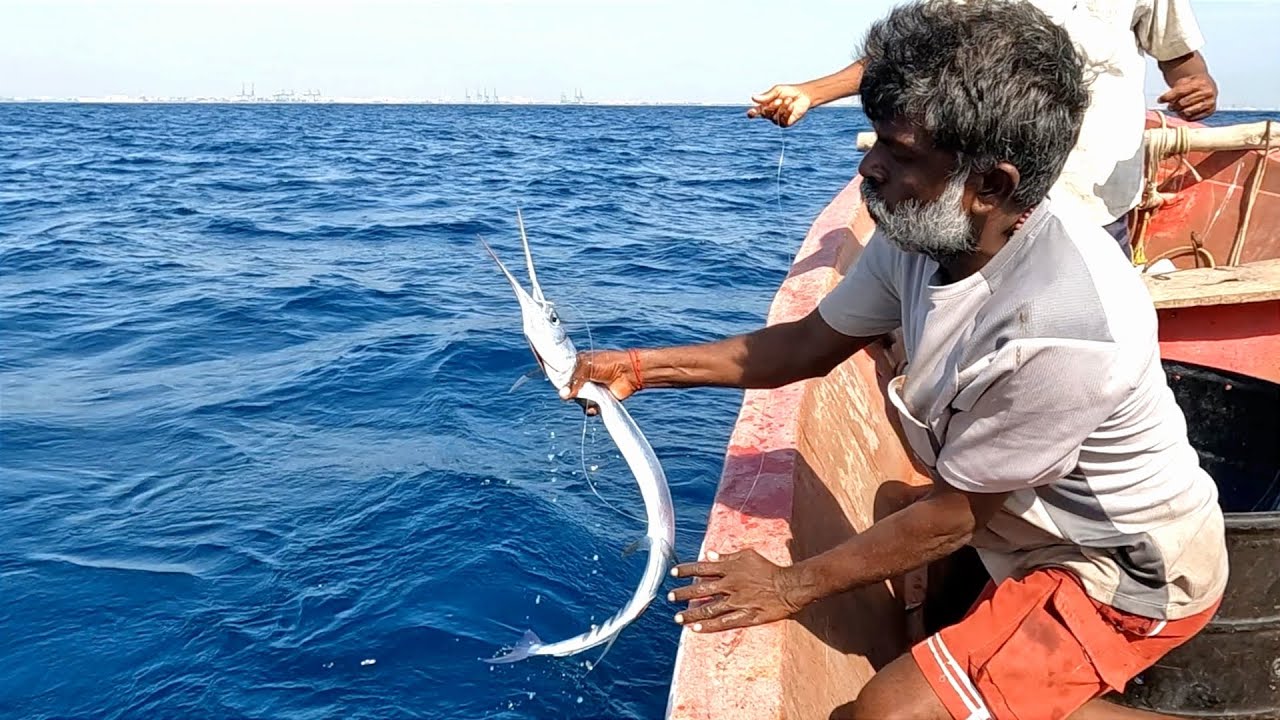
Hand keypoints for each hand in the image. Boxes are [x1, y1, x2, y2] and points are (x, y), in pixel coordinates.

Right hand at [561, 349, 641, 414]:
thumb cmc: (609, 363)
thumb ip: (574, 379)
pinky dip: (590, 409)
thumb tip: (563, 394)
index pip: (562, 374)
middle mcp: (582, 378)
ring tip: (591, 397)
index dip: (559, 380)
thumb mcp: (587, 365)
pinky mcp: (598, 400)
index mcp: (577, 365)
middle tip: (577, 392)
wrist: (628, 372)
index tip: (560, 386)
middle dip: (571, 393)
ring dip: (583, 402)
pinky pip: (588, 408)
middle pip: (568, 390)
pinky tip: (595, 406)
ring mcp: (590, 390)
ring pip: (578, 400)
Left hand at [667, 549, 807, 631]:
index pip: (702, 568)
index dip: (686, 570)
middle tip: (670, 598)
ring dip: (691, 613)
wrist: (788, 586)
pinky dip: (708, 626)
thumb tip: (709, 553)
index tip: (674, 573)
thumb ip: (727, 556)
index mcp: (729, 568)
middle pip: (701, 590)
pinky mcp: (745, 616)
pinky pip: (723, 623)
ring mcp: (736, 602)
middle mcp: (729, 585)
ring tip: (678, 618)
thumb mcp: (747, 555)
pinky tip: (696, 629)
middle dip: (683, 594)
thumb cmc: (768, 568)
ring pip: (708, 608)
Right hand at [746, 84, 812, 127]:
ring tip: (788, 100)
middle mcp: (770, 114)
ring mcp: (777, 120)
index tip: (750, 113)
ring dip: (781, 108)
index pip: (756, 111)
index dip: (752, 113)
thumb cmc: (789, 92)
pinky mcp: (785, 123)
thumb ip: (766, 96)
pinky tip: (791, 106)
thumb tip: (753, 97)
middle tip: (779, 100)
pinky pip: (782, 120)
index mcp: (766, 106)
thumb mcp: (777, 91)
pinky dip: (787, 112)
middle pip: (765, 114)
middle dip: (772, 106)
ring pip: (774, 117)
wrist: (804, 95)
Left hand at [1158, 74, 1217, 121]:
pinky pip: (1192, 118)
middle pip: (1182, 103)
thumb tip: (1161, 100)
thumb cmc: (1192, 84)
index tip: (1160, 100)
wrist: (1207, 85)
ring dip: (1179, 112)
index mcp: (1200, 83)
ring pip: (1187, 112)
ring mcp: (1210, 102)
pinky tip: (1184, 112)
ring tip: (1178, 109)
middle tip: (1171, 106)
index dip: (1167, 97)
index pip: (1180, 91)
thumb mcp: (1183, 82)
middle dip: (1173, 105)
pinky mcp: (1210, 111)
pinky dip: (1185, 117)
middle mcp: (1207, 92)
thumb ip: (1173, 91)